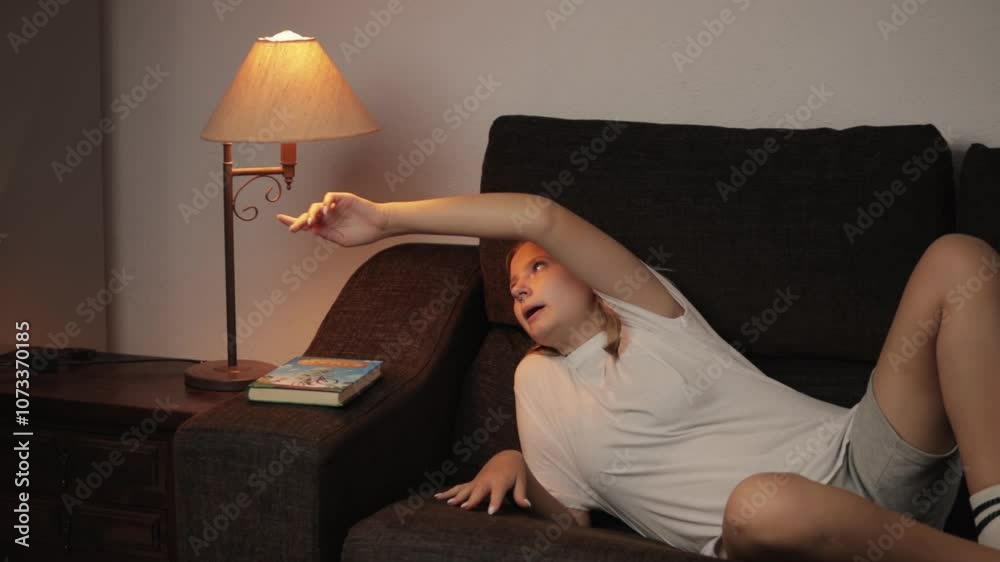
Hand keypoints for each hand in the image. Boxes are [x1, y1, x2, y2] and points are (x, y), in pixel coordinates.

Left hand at [276, 191, 390, 246]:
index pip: (306, 223)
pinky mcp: (343, 198)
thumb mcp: (342, 240)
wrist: (379, 226)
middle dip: (299, 220)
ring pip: (316, 206)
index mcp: (326, 226)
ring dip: (312, 213)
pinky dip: (325, 203)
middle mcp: (328, 215)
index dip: (293, 221)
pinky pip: (329, 197)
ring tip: (313, 220)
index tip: (279, 219)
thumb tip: (311, 229)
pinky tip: (327, 211)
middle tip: (295, 227)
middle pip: (308, 215)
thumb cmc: (362, 234)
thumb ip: (327, 234)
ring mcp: (335, 206)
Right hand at [433, 450, 531, 514]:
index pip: (497, 494)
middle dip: (471, 500)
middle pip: (478, 492)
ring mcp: (477, 482)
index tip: (491, 512)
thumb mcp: (521, 481)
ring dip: (456, 496)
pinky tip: (437, 497)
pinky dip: (448, 492)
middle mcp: (486, 481)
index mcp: (500, 482)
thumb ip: (521, 494)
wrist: (506, 458)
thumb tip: (527, 506)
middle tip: (464, 508)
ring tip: (449, 504)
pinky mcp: (472, 483)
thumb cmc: (515, 472)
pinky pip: (458, 488)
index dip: (494, 503)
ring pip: (465, 489)